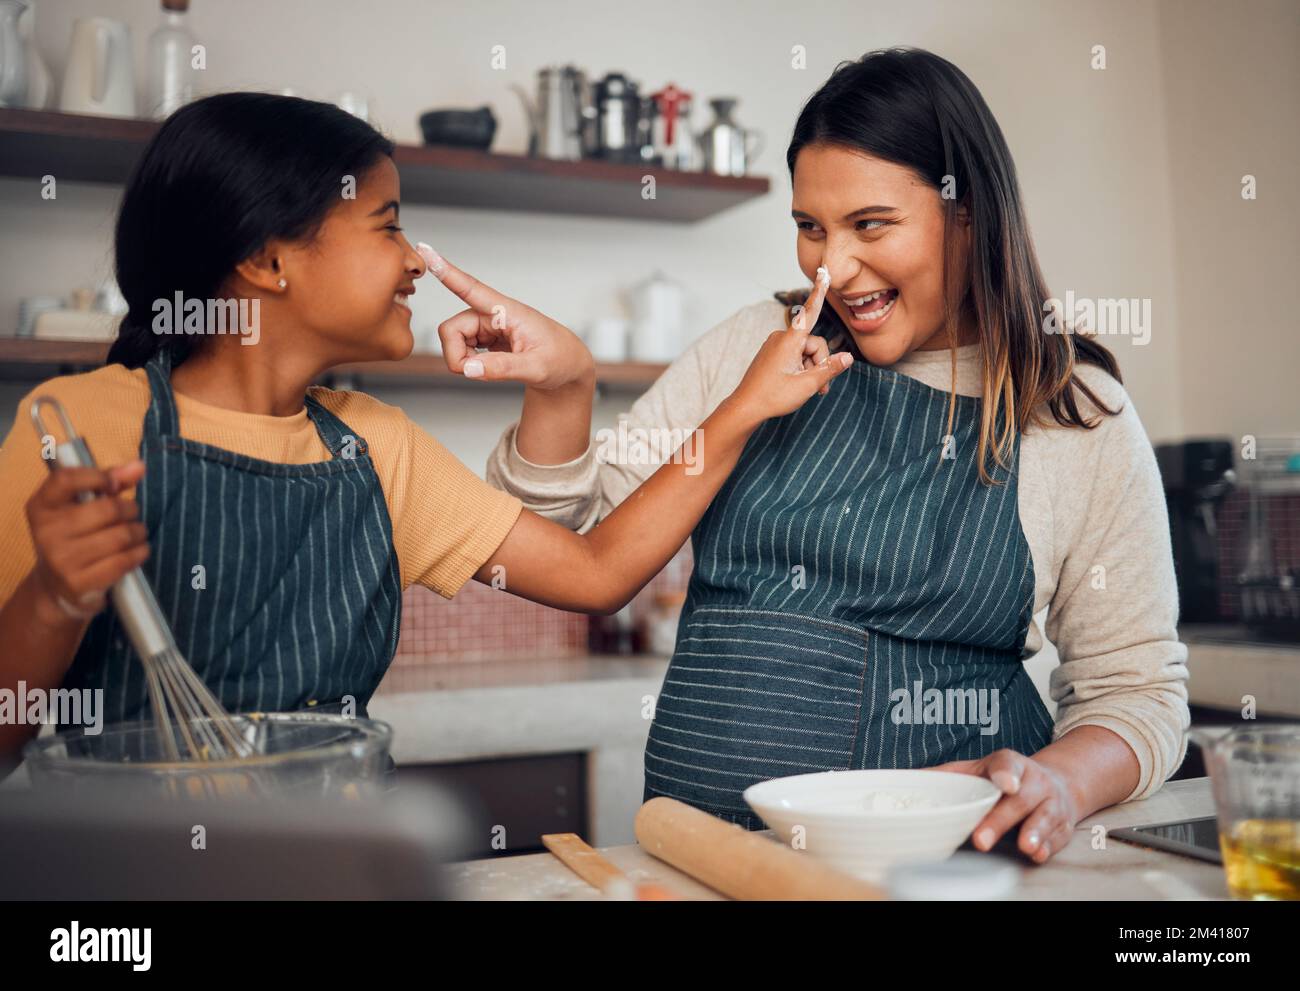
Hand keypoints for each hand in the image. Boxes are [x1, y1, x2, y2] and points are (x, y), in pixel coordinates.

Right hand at [24, 461, 149, 627]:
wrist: (56, 585)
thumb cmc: (74, 536)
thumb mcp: (79, 507)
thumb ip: (108, 482)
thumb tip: (138, 466)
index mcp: (42, 506)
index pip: (66, 479)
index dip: (98, 476)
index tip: (115, 484)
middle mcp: (46, 532)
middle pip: (107, 508)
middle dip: (130, 509)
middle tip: (131, 513)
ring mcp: (61, 559)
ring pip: (121, 535)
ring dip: (138, 532)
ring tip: (135, 533)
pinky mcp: (79, 582)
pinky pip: (124, 560)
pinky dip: (140, 552)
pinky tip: (138, 550)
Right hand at [426, 250, 595, 389]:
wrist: (567, 367)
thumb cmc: (559, 360)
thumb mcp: (537, 368)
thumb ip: (503, 368)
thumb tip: (468, 369)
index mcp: (507, 311)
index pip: (472, 288)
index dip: (447, 271)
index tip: (425, 249)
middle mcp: (492, 314)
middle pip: (451, 329)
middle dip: (456, 356)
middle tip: (479, 372)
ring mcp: (486, 325)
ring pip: (452, 341)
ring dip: (463, 361)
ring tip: (492, 368)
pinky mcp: (483, 337)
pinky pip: (460, 350)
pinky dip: (468, 364)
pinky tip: (488, 365)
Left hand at [726, 267, 851, 423]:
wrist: (745, 407)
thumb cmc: (773, 396)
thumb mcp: (808, 385)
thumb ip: (830, 369)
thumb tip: (849, 357)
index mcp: (790, 340)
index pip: (810, 311)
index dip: (820, 291)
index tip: (823, 271)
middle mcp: (781, 338)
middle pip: (814, 343)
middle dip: (820, 363)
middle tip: (820, 388)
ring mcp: (775, 345)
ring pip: (805, 351)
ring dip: (811, 368)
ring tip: (809, 389)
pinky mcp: (772, 353)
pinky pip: (794, 355)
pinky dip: (801, 368)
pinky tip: (798, 384)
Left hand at [927, 749, 1080, 863]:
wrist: (1055, 784)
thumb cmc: (1004, 779)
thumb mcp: (979, 770)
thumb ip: (949, 775)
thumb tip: (910, 779)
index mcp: (1010, 764)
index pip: (1007, 765)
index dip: (1006, 773)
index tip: (1005, 784)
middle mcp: (1034, 782)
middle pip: (1018, 801)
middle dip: (1000, 820)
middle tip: (981, 839)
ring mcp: (1051, 804)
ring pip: (1044, 818)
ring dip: (1034, 833)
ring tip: (1024, 846)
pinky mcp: (1062, 825)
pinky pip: (1057, 837)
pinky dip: (1048, 845)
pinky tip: (1038, 853)